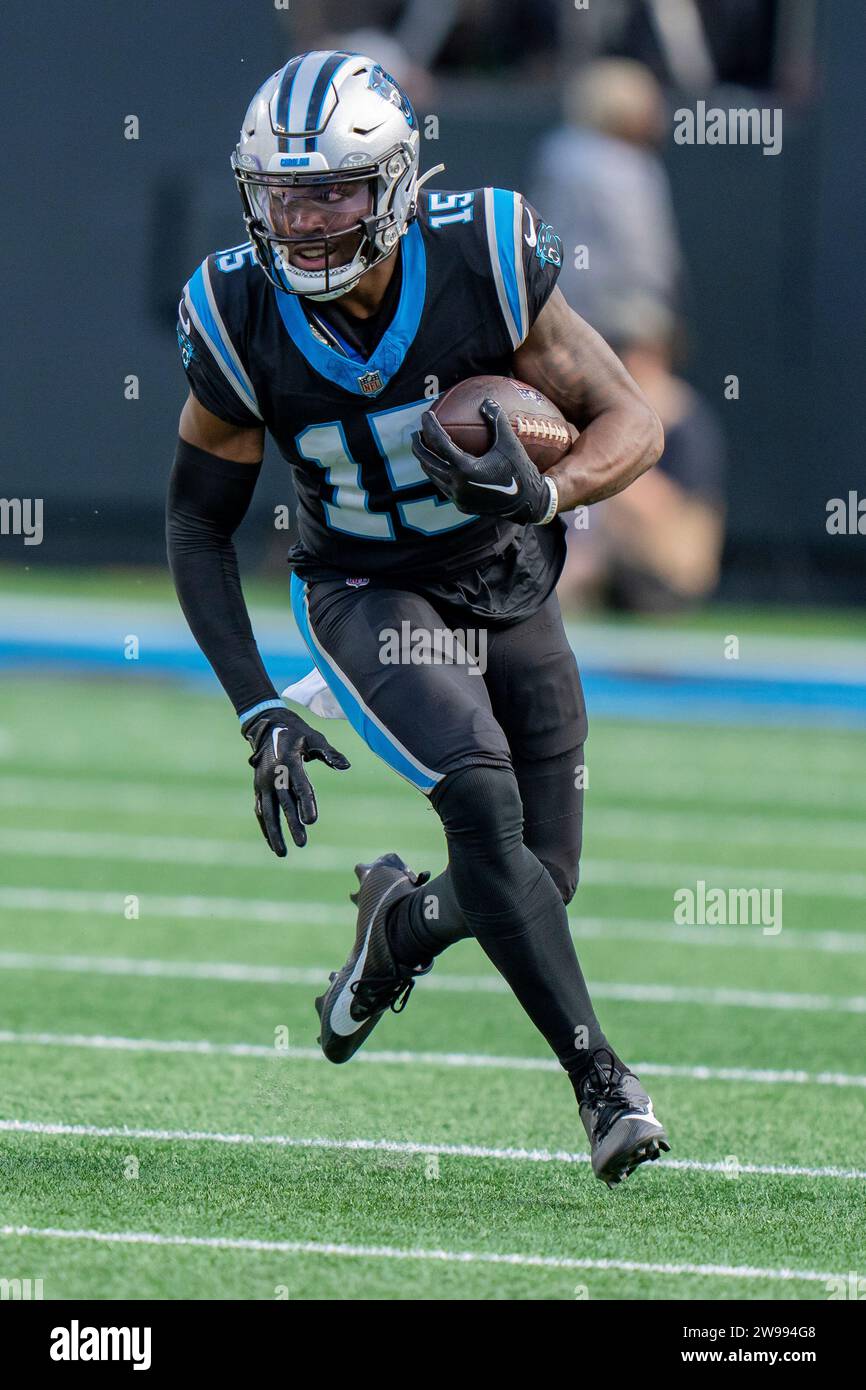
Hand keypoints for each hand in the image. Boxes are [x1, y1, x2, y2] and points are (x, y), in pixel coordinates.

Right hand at [242, 706, 349, 854]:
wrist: (267, 725)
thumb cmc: (296, 733)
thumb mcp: (314, 737)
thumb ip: (329, 753)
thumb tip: (345, 765)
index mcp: (289, 762)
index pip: (300, 786)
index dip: (307, 804)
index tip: (312, 821)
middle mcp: (274, 775)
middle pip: (284, 803)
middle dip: (292, 824)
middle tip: (302, 843)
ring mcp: (263, 783)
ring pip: (268, 812)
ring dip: (274, 833)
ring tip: (282, 853)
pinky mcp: (258, 788)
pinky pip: (261, 810)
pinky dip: (265, 827)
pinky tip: (272, 843)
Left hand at [411, 398, 555, 524]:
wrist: (528, 503)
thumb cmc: (520, 469)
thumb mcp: (510, 442)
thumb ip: (496, 420)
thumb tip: (486, 400)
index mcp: (466, 469)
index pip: (440, 443)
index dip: (430, 427)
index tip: (425, 415)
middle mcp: (457, 485)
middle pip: (428, 462)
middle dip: (418, 446)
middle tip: (415, 433)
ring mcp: (458, 497)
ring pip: (433, 476)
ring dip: (426, 461)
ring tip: (424, 448)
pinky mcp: (461, 505)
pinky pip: (443, 486)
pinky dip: (438, 473)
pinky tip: (439, 465)